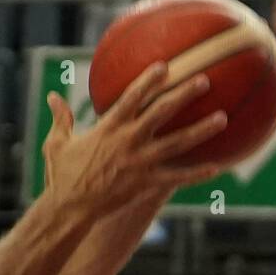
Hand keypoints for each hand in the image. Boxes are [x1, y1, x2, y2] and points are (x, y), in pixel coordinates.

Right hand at [42, 64, 227, 210]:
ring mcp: (140, 163)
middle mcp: (128, 141)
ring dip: (201, 130)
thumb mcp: (57, 143)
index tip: (165, 66)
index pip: (132, 96)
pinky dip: (197, 173)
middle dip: (184, 94)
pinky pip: (177, 177)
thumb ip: (61, 118)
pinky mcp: (146, 184)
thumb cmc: (61, 176)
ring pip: (177, 143)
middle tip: (204, 81)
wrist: (69, 209)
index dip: (149, 79)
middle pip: (162, 112)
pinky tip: (217, 168)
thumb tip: (52, 96)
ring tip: (222, 118)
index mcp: (109, 128)